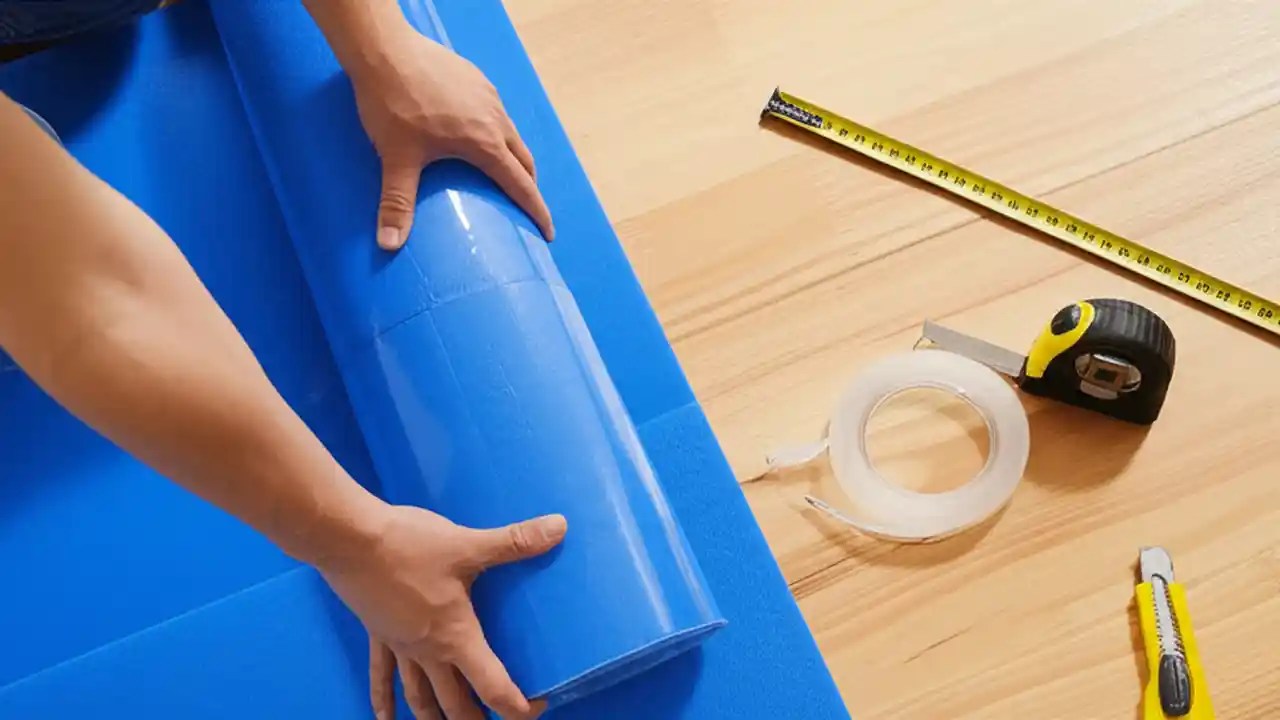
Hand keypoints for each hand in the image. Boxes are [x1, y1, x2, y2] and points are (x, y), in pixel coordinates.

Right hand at [320, 505, 566, 718]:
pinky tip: (385, 718)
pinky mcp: (378, 634)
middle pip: (456, 704)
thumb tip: (560, 527)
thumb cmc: (409, 545)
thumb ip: (514, 541)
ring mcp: (400, 646)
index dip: (518, 706)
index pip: (493, 687)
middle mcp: (428, 652)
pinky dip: (384, 700)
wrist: (350, 539)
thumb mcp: (467, 544)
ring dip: (434, 718)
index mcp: (455, 637)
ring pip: (420, 697)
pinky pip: (381, 676)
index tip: (538, 706)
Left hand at [349, 28, 553, 250]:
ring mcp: (488, 95)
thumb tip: (388, 244)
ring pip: (512, 134)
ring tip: (500, 173)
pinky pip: (496, 113)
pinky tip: (474, 135)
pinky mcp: (475, 79)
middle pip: (525, 160)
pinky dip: (497, 132)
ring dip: (513, 158)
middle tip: (523, 208)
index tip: (548, 233)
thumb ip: (396, 203)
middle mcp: (496, 119)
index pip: (522, 185)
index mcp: (485, 143)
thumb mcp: (396, 158)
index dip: (537, 211)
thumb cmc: (392, 104)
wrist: (384, 49)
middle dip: (528, 186)